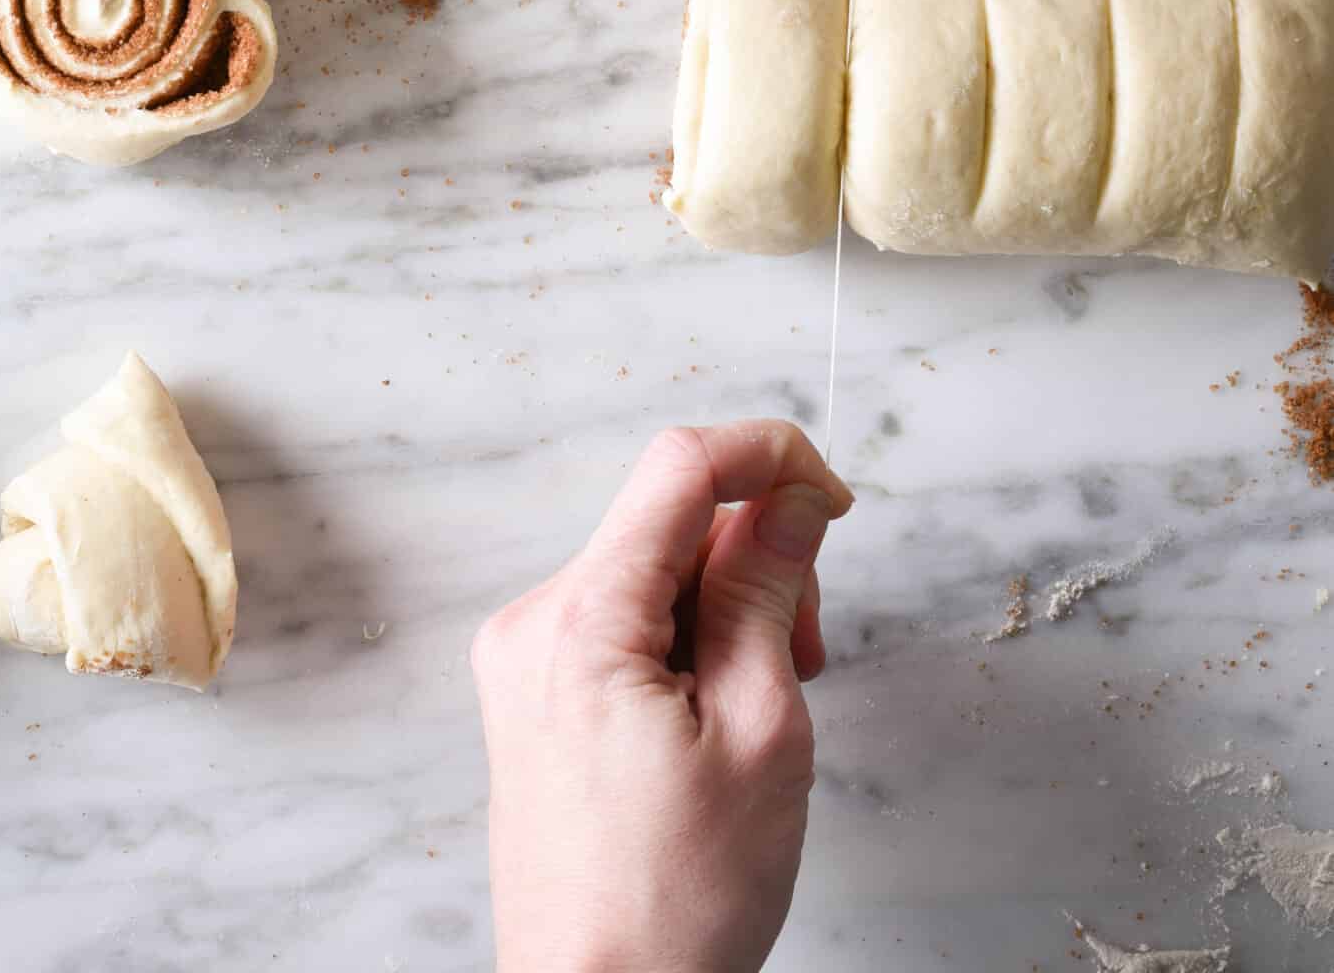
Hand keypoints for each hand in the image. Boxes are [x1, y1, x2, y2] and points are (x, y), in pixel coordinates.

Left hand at [473, 421, 852, 972]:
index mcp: (580, 619)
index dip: (770, 458)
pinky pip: (624, 627)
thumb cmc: (678, 901)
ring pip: (652, 575)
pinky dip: (686, 649)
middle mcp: (533, 623)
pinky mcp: (534, 699)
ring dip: (726, 613)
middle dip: (756, 565)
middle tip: (805, 655)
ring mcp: (525, 662)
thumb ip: (768, 590)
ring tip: (761, 713)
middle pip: (669, 523)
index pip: (679, 466)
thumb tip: (791, 495)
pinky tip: (715, 725)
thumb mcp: (760, 729)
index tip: (834, 500)